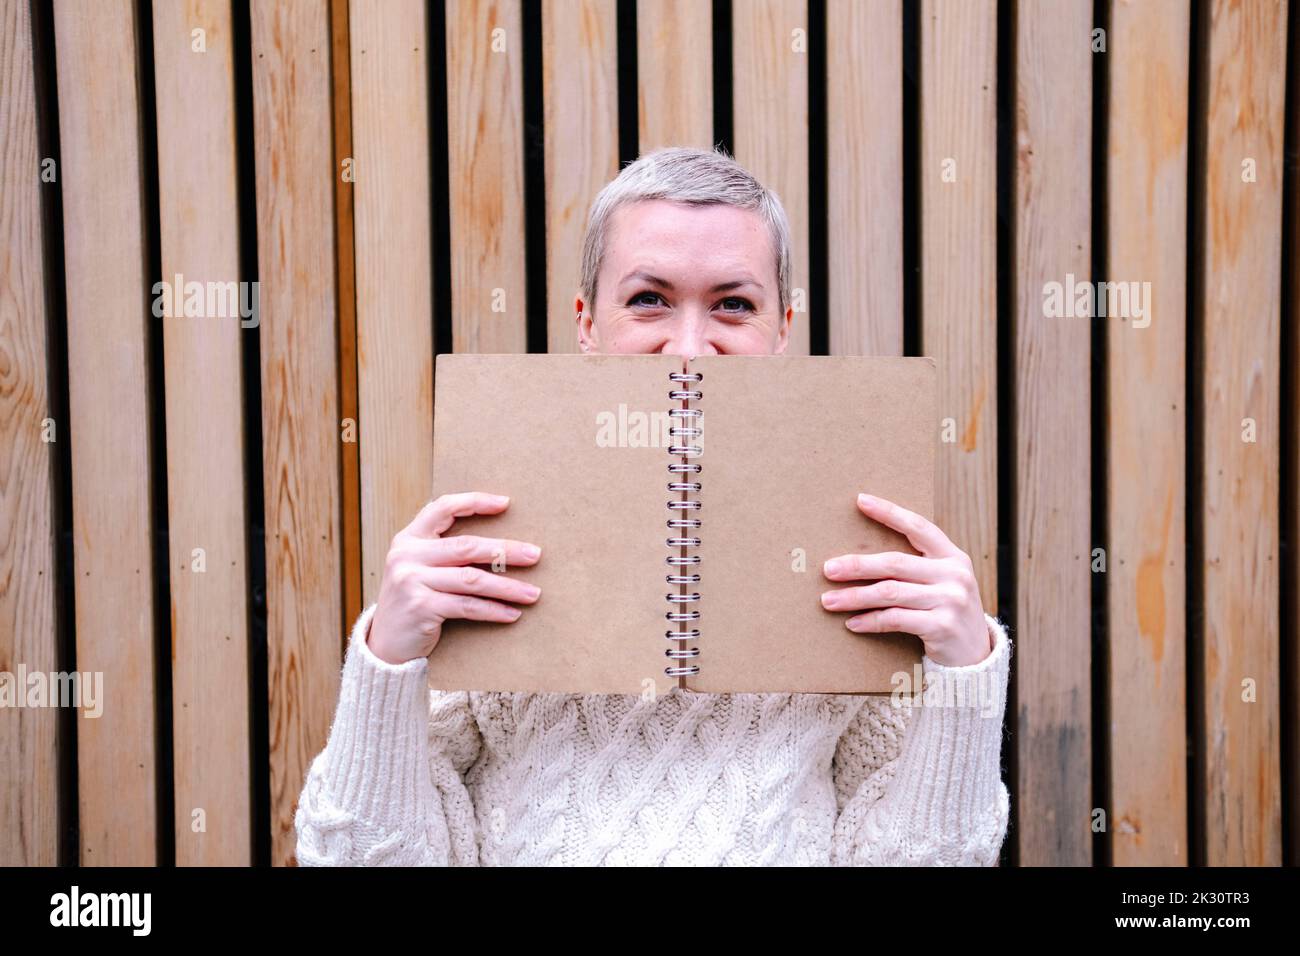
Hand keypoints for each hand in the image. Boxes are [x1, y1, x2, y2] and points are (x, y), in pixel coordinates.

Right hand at [367, 492, 541, 664]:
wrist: (384, 645)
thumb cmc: (413, 601)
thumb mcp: (418, 568)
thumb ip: (442, 551)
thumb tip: (498, 544)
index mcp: (408, 539)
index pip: (442, 508)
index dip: (474, 502)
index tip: (506, 503)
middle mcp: (407, 555)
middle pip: (467, 546)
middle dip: (506, 550)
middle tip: (536, 555)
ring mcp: (411, 581)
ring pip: (472, 579)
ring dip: (508, 587)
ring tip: (533, 593)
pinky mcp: (421, 607)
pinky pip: (468, 606)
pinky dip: (494, 610)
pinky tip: (513, 614)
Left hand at [820, 493, 990, 666]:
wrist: (976, 654)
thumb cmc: (947, 612)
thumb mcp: (942, 583)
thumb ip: (917, 567)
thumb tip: (861, 559)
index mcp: (953, 557)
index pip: (918, 527)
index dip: (889, 513)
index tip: (860, 501)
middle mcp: (954, 574)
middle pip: (895, 563)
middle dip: (857, 565)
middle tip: (828, 569)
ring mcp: (950, 600)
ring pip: (890, 592)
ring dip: (854, 596)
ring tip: (829, 600)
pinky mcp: (942, 626)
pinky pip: (895, 619)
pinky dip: (869, 621)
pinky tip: (852, 623)